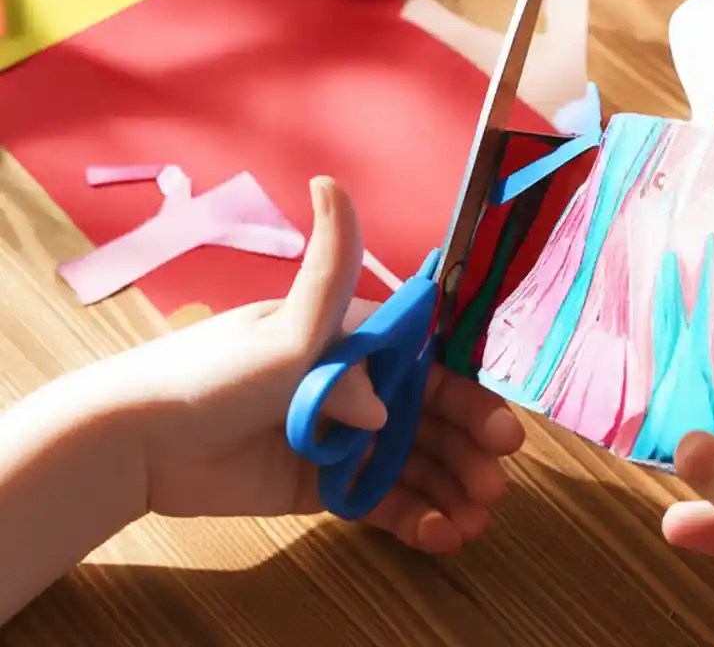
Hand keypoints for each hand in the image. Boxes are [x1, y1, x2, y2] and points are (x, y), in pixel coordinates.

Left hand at [65, 177, 523, 552]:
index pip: (435, 370)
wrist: (143, 440)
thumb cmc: (219, 373)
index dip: (474, 401)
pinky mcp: (327, 486)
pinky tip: (442, 533)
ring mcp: (347, 440)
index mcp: (361, 344)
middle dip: (471, 454)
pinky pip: (384, 501)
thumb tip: (350, 245)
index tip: (505, 434)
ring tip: (475, 520)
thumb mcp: (287, 324)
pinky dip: (418, 517)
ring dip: (453, 490)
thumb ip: (331, 275)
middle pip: (435, 423)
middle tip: (495, 487)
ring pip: (417, 465)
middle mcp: (361, 389)